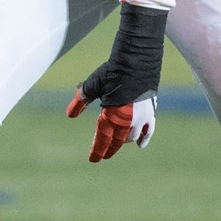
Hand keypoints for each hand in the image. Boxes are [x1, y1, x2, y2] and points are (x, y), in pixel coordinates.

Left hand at [64, 3, 167, 161]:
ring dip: (123, 141)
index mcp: (112, 115)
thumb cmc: (112, 71)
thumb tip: (70, 115)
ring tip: (118, 143)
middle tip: (104, 155)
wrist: (137, 60)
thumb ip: (81, 100)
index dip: (97, 150)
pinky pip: (148, 129)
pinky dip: (144, 138)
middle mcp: (127, 120)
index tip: (93, 160)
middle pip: (117, 140)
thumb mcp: (93, 85)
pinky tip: (140, 145)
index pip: (103, 138)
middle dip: (110, 148)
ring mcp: (141, 117)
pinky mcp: (150, 111)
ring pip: (131, 136)